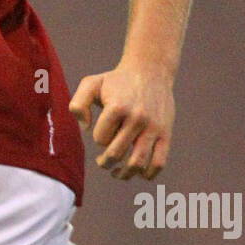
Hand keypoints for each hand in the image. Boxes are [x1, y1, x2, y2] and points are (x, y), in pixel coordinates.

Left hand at [68, 62, 173, 179]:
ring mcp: (153, 127)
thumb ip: (78, 104)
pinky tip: (139, 174)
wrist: (151, 70)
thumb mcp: (91, 84)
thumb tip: (85, 129)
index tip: (102, 132)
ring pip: (137, 163)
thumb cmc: (117, 80)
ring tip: (116, 173)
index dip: (98, 138)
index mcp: (118, 107)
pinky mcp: (166, 133)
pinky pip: (159, 162)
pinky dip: (148, 174)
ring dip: (124, 174)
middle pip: (116, 153)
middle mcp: (137, 118)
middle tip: (102, 161)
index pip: (100, 138)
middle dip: (105, 162)